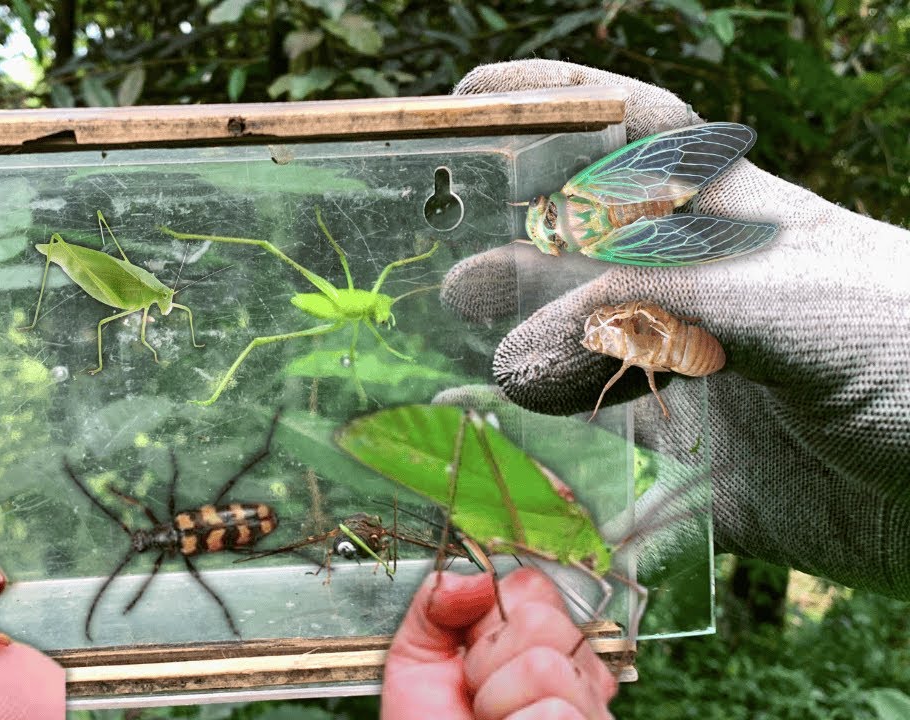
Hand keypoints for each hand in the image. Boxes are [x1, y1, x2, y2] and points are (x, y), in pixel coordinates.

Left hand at [384, 569, 616, 719]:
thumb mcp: (416, 659)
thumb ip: (435, 604)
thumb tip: (476, 575)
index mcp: (538, 641)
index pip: (532, 585)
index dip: (487, 615)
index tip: (467, 651)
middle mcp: (573, 672)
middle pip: (542, 620)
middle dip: (487, 659)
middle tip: (475, 694)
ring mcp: (586, 708)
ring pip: (545, 667)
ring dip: (496, 700)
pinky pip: (553, 712)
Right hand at [440, 60, 909, 597]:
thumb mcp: (789, 304)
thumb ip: (650, 316)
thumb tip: (509, 365)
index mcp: (735, 228)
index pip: (634, 136)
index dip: (556, 104)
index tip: (471, 94)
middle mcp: (711, 305)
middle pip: (594, 265)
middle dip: (520, 261)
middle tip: (450, 284)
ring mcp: (714, 393)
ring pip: (601, 377)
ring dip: (537, 378)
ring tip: (474, 386)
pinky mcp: (723, 485)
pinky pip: (631, 491)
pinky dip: (581, 498)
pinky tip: (533, 500)